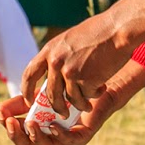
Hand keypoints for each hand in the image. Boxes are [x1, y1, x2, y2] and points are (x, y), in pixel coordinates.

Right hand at [0, 64, 144, 144]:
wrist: (97, 87)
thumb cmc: (69, 90)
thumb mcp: (41, 94)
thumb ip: (22, 101)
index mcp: (39, 127)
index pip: (19, 134)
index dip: (9, 127)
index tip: (2, 115)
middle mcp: (50, 137)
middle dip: (17, 136)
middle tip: (10, 123)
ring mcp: (66, 139)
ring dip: (35, 136)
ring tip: (28, 124)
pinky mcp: (82, 137)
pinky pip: (68, 141)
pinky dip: (58, 135)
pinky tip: (51, 125)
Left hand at [20, 0, 144, 114]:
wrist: (117, 29)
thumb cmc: (99, 32)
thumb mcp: (70, 40)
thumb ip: (60, 56)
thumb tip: (54, 74)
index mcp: (49, 50)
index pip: (29, 74)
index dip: (26, 90)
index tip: (29, 101)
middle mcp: (55, 62)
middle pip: (50, 94)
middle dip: (57, 107)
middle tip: (63, 114)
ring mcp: (69, 72)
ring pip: (70, 99)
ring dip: (80, 104)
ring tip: (88, 105)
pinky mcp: (84, 80)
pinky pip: (86, 96)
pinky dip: (94, 95)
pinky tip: (102, 88)